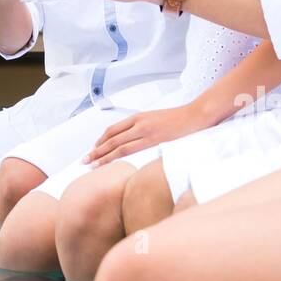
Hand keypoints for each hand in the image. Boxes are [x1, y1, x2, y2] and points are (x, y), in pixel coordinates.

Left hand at [84, 104, 209, 165]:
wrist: (196, 115)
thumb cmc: (179, 120)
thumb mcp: (157, 120)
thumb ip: (144, 129)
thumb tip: (133, 140)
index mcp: (139, 117)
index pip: (113, 130)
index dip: (101, 140)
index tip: (93, 149)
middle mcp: (139, 123)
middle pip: (112, 138)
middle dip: (96, 150)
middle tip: (85, 160)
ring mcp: (146, 131)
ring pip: (118, 145)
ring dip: (102, 155)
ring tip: (91, 164)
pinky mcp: (154, 139)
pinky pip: (131, 149)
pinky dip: (117, 157)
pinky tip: (110, 163)